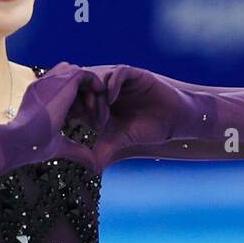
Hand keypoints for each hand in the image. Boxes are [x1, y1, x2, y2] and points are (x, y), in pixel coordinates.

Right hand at [0, 63, 96, 166]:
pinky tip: (100, 104)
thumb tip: (94, 167)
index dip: (78, 104)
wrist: (19, 139)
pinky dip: (96, 85)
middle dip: (86, 96)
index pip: (63, 92)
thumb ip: (77, 150)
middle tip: (95, 118)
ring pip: (81, 76)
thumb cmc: (33, 146)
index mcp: (40, 98)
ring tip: (97, 113)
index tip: (86, 123)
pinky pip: (86, 75)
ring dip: (92, 92)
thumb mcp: (60, 146)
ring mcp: (52, 80)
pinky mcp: (62, 81)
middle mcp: (45, 86)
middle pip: (72, 80)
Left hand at [73, 64, 207, 150]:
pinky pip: (119, 72)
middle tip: (82, 116)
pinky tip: (112, 99)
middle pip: (84, 86)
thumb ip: (103, 151)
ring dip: (95, 93)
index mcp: (99, 103)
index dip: (71, 108)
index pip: (77, 99)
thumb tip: (92, 169)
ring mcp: (120, 81)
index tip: (70, 123)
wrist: (172, 120)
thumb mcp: (119, 140)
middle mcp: (107, 89)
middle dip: (80, 100)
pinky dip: (112, 84)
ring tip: (99, 112)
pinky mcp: (135, 75)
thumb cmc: (145, 130)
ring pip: (99, 77)